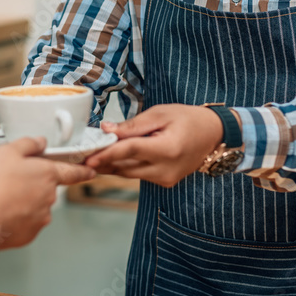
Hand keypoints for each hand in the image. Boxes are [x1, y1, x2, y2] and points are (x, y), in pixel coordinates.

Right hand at [0, 137, 95, 249]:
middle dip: (33, 185)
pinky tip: (1, 213)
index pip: (73, 171)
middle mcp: (49, 196)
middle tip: (11, 182)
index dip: (83, 170)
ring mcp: (41, 217)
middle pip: (46, 187)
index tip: (91, 171)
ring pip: (35, 205)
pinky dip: (16, 218)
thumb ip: (28, 144)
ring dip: (23, 202)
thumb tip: (41, 142)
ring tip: (2, 198)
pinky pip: (25, 222)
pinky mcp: (30, 233)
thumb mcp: (7, 151)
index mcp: (48, 174)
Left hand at [85, 104, 223, 186]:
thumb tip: (106, 130)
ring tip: (91, 156)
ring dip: (111, 165)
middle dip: (103, 161)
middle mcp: (166, 169)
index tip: (87, 158)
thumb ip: (133, 125)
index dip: (107, 154)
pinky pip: (139, 175)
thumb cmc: (188, 119)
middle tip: (81, 155)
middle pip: (126, 167)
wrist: (214, 135)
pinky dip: (125, 167)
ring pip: (129, 173)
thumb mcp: (160, 114)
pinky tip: (112, 159)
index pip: (130, 152)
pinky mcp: (165, 182)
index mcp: (167, 148)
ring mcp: (166, 178)